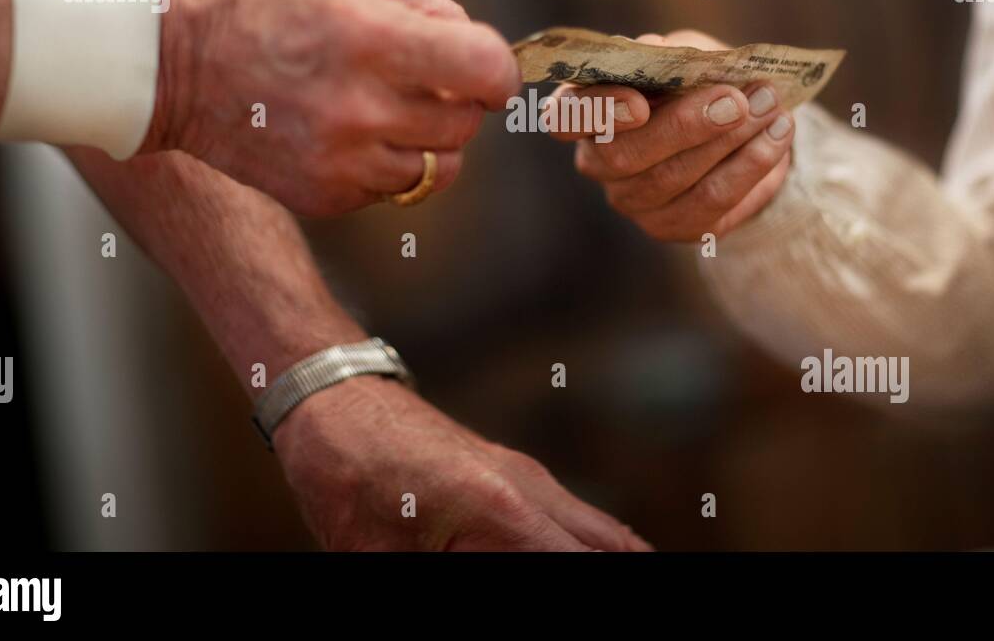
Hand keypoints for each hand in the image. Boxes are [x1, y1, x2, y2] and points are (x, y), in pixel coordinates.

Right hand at [148, 0, 520, 215]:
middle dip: (460, 100)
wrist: (164, 62)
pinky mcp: (323, 196)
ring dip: (429, 139)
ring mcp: (341, 161)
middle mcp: (360, 108)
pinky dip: (387, 164)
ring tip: (391, 109)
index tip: (485, 68)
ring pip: (438, 169)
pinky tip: (350, 132)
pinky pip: (392, 190)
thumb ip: (420, 1)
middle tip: (427, 81)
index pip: (484, 70)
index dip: (498, 70)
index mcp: (371, 39)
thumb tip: (471, 38)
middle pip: (465, 124)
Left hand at [274, 375, 652, 550]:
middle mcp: (533, 491)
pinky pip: (584, 520)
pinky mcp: (519, 475)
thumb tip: (469, 567)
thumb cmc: (348, 477)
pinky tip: (586, 560)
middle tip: (656, 585)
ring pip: (609, 535)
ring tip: (635, 576)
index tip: (645, 596)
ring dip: (619, 560)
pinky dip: (599, 549)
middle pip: (618, 551)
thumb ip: (436, 581)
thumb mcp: (377, 558)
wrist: (337, 398)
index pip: (583, 567)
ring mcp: (530, 479)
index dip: (608, 587)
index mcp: (503, 516)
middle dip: (628, 570)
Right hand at [550, 30, 794, 240]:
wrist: (741, 124)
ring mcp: (632, 200)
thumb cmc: (699, 81)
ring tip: (770, 106)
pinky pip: (711, 201)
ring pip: (673, 178)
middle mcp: (598, 160)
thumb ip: (672, 54)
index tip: (640, 103)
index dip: (598, 112)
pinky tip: (778, 134)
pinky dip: (751, 164)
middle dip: (684, 126)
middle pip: (624, 154)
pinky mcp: (673, 226)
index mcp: (586, 109)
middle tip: (735, 100)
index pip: (566, 117)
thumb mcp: (688, 54)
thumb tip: (652, 51)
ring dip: (730, 140)